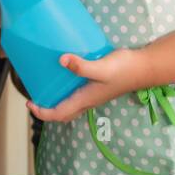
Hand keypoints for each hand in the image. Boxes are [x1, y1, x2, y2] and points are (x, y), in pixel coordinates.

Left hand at [25, 48, 150, 123]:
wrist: (144, 67)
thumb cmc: (124, 69)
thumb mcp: (101, 67)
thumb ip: (81, 66)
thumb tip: (61, 60)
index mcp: (85, 99)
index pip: (59, 114)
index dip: (42, 112)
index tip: (29, 103)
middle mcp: (88, 99)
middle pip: (63, 112)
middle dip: (47, 109)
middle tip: (35, 97)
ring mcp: (93, 93)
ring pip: (71, 103)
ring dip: (57, 99)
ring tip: (46, 85)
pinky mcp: (98, 84)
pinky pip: (78, 92)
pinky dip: (67, 88)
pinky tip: (65, 71)